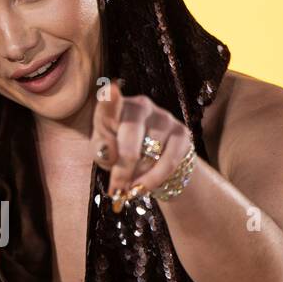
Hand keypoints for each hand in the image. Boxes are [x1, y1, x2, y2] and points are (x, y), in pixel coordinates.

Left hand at [91, 78, 193, 207]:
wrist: (153, 165)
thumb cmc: (121, 155)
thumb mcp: (104, 153)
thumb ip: (101, 150)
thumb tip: (108, 151)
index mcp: (116, 108)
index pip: (110, 102)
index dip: (111, 99)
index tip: (110, 92)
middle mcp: (141, 106)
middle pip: (130, 135)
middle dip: (122, 167)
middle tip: (117, 189)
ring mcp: (163, 117)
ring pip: (150, 152)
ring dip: (138, 175)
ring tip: (131, 184)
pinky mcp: (182, 133)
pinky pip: (168, 161)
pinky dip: (154, 179)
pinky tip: (144, 186)